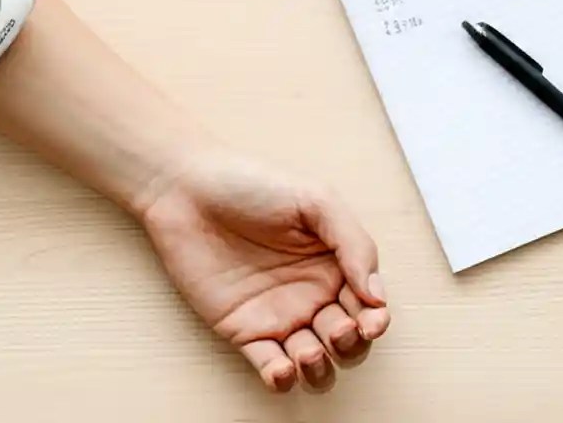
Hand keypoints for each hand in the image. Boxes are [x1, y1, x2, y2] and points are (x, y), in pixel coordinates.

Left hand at [139, 152, 389, 392]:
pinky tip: (283, 368)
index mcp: (332, 263)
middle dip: (350, 343)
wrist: (186, 190)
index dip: (375, 318)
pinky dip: (282, 379)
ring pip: (314, 361)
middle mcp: (310, 293)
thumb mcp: (315, 199)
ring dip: (319, 368)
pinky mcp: (243, 330)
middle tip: (337, 329)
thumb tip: (376, 295)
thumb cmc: (250, 184)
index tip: (372, 319)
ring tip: (307, 352)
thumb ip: (354, 244)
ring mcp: (277, 314)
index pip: (366, 304)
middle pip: (347, 338)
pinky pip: (270, 366)